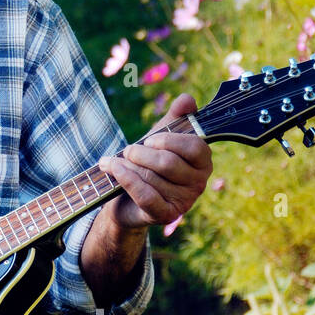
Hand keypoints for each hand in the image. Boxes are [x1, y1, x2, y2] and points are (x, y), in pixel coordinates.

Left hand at [97, 92, 212, 229]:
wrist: (126, 199)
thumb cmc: (146, 164)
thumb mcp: (159, 138)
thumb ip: (174, 117)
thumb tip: (187, 99)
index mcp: (203, 162)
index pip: (194, 147)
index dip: (168, 140)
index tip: (149, 140)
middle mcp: (199, 183)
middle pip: (168, 163)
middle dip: (141, 153)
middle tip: (127, 151)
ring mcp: (184, 202)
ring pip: (152, 178)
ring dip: (127, 166)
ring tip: (114, 162)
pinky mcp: (166, 215)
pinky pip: (144, 194)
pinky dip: (125, 178)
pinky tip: (112, 168)